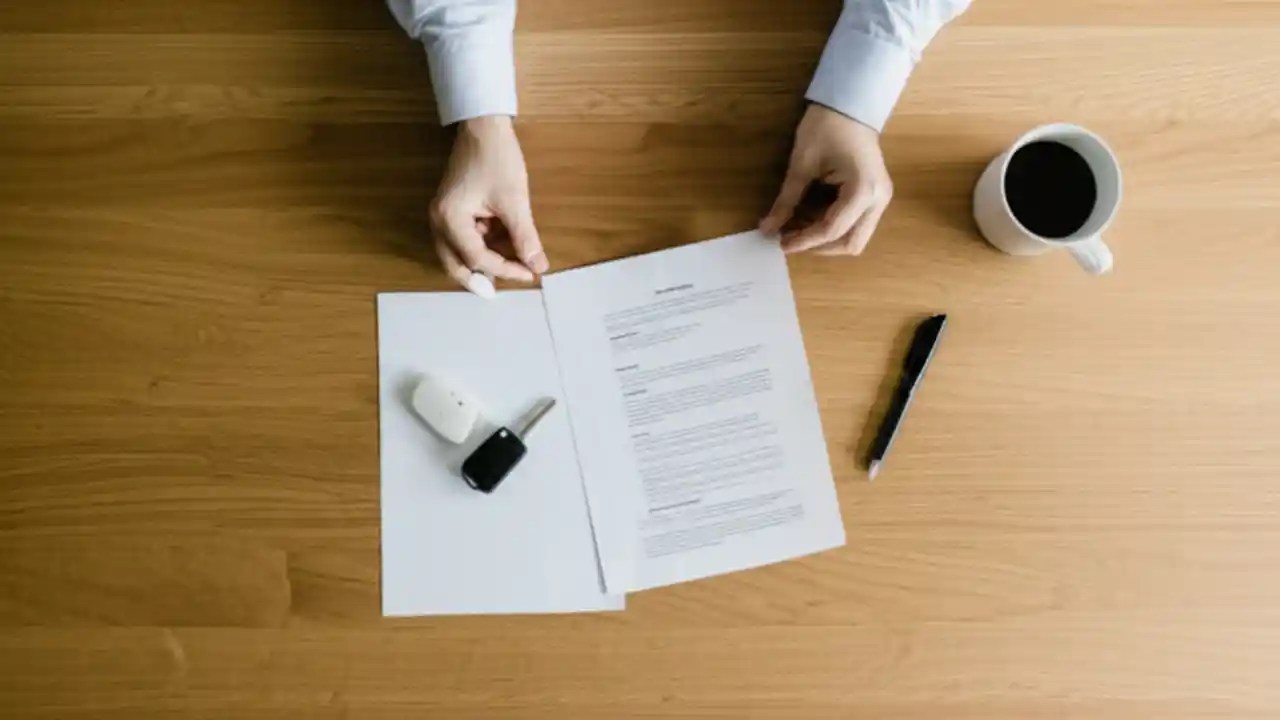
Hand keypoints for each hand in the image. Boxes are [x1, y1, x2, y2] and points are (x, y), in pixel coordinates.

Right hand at [430, 116, 547, 287]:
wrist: (483, 125)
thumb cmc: (497, 158)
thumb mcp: (514, 200)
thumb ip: (525, 237)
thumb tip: (538, 266)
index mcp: (449, 219)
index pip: (477, 258)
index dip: (506, 270)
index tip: (530, 273)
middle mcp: (438, 221)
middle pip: (456, 265)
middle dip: (481, 279)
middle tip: (501, 294)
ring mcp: (441, 215)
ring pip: (457, 254)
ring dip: (482, 265)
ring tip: (507, 271)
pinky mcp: (450, 210)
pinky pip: (462, 239)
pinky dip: (480, 248)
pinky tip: (501, 250)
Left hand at [760, 104, 892, 255]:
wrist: (850, 105)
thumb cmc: (826, 127)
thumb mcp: (801, 165)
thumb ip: (786, 200)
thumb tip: (767, 228)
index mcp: (863, 191)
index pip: (831, 230)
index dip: (804, 241)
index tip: (779, 243)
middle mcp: (878, 201)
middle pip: (851, 244)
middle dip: (820, 247)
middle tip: (791, 239)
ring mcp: (881, 200)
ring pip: (855, 238)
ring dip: (827, 240)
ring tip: (798, 229)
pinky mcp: (876, 197)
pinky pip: (856, 225)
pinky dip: (834, 229)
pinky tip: (811, 219)